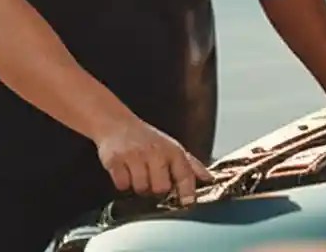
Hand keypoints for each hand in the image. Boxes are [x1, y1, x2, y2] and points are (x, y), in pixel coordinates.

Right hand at [94, 116, 213, 205]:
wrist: (116, 123)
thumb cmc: (147, 138)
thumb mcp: (171, 147)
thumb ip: (191, 165)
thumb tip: (209, 179)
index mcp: (172, 150)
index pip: (185, 174)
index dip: (188, 191)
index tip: (187, 202)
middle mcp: (155, 152)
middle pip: (161, 188)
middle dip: (156, 189)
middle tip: (152, 179)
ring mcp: (135, 155)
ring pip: (141, 188)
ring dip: (138, 186)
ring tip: (137, 173)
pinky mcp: (116, 160)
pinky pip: (122, 185)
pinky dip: (123, 183)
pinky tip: (125, 171)